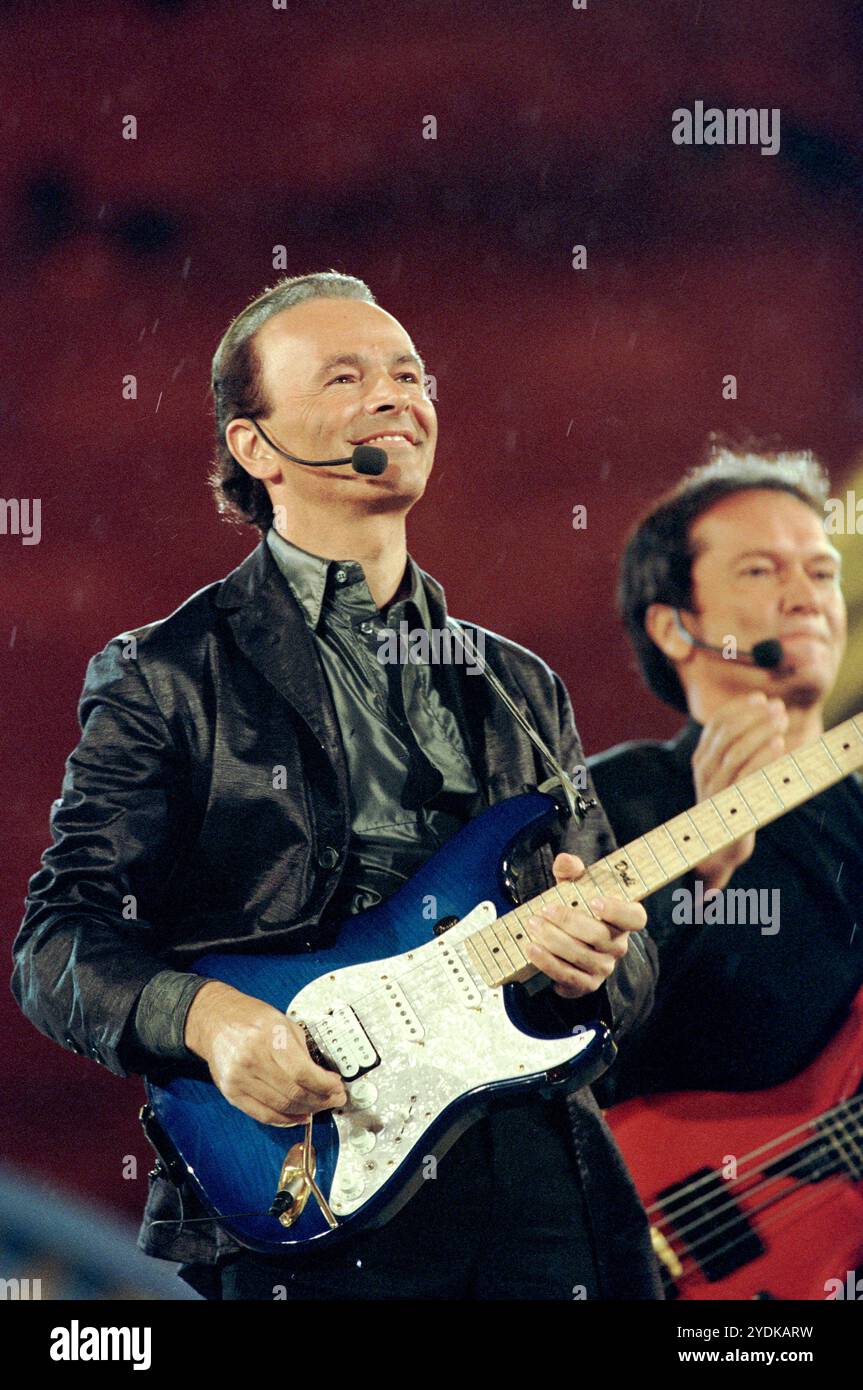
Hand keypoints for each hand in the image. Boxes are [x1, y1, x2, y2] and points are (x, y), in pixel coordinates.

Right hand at [184, 980, 346, 1125]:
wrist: (216, 1020)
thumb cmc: (250, 1017)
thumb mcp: (283, 1022)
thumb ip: (303, 1049)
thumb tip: (324, 1076)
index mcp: (269, 1037)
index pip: (303, 1073)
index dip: (325, 1085)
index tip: (337, 1087)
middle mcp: (252, 1059)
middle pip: (294, 1093)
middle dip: (320, 1100)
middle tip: (334, 1099)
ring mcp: (240, 1078)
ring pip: (281, 1107)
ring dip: (306, 1111)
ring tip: (319, 1107)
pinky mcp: (231, 1092)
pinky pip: (263, 1115)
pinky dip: (285, 1120)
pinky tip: (299, 1116)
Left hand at [523, 852, 646, 998]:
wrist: (564, 932)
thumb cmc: (576, 905)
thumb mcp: (574, 884)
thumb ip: (570, 869)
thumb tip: (565, 861)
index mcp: (625, 919)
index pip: (635, 917)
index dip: (617, 910)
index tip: (595, 901)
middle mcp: (618, 945)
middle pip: (599, 937)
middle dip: (568, 923)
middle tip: (544, 911)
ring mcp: (604, 967)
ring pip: (581, 958)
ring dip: (554, 943)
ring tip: (532, 927)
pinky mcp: (587, 984)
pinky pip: (569, 979)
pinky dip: (549, 966)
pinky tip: (534, 952)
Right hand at [691, 691, 787, 891]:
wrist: (717, 847)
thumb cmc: (729, 804)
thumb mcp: (728, 773)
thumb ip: (736, 747)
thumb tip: (762, 716)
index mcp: (702, 758)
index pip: (716, 723)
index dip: (739, 707)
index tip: (761, 698)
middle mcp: (703, 769)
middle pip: (726, 733)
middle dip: (754, 716)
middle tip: (778, 707)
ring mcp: (713, 787)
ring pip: (734, 751)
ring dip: (760, 732)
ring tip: (782, 721)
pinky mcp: (727, 803)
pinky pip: (745, 774)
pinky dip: (763, 757)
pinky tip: (779, 745)